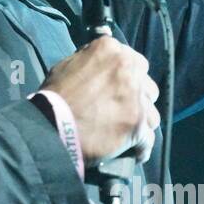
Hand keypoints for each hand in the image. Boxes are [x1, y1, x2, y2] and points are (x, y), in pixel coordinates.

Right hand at [39, 35, 160, 164]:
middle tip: (121, 111)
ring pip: (152, 113)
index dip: (127, 79)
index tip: (118, 90)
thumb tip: (101, 65)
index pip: (134, 62)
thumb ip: (91, 60)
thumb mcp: (68, 65)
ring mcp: (136, 98)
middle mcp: (129, 69)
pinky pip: (149, 139)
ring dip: (141, 123)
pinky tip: (131, 152)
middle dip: (138, 99)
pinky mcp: (138, 124)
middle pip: (148, 86)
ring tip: (125, 134)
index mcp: (112, 50)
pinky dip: (140, 148)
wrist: (50, 125)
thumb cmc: (55, 96)